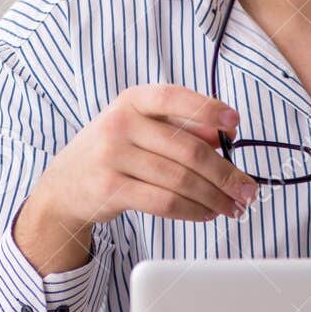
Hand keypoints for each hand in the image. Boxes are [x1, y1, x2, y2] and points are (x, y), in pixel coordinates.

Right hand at [15, 84, 259, 274]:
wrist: (63, 187)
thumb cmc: (111, 154)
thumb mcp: (140, 130)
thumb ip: (180, 128)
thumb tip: (224, 134)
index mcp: (131, 101)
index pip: (174, 98)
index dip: (208, 109)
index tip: (235, 123)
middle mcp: (120, 124)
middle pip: (188, 149)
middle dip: (226, 172)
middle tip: (248, 188)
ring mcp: (112, 157)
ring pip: (180, 180)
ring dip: (214, 197)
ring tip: (232, 207)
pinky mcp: (111, 189)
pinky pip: (164, 202)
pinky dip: (193, 210)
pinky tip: (207, 213)